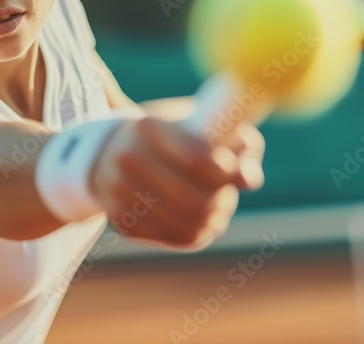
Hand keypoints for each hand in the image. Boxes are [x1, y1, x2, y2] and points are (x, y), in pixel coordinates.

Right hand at [89, 115, 264, 249]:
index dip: (224, 171)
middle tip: (228, 198)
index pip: (197, 158)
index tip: (232, 173)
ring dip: (212, 220)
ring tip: (219, 211)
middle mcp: (126, 158)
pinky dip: (195, 233)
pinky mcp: (122, 221)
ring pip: (186, 222)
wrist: (116, 153)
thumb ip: (236, 144)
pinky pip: (171, 237)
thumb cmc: (172, 136)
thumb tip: (248, 179)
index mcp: (147, 127)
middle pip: (194, 197)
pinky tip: (201, 223)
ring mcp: (118, 192)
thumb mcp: (205, 126)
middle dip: (221, 201)